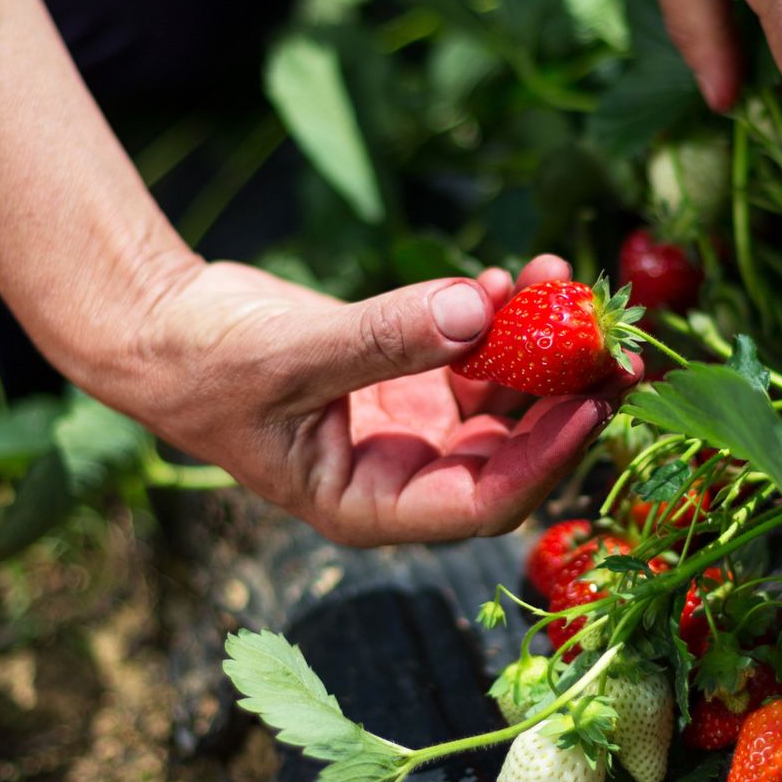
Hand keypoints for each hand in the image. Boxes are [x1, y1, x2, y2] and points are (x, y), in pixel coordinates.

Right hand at [101, 254, 631, 545]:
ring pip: (505, 400)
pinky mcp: (412, 381)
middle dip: (567, 398)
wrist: (162, 326)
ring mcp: (412, 428)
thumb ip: (385, 336)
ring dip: (540, 345)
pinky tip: (510, 275)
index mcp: (371, 506)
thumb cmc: (204, 362)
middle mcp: (404, 476)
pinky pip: (479, 357)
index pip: (483, 502)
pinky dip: (501, 318)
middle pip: (513, 452)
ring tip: (560, 277)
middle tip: (619, 345)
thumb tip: (483, 310)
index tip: (594, 403)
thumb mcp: (292, 354)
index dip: (547, 458)